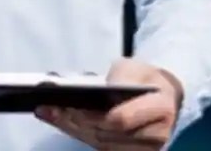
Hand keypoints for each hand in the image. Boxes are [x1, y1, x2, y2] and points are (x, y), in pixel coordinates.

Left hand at [35, 59, 183, 149]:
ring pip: (100, 144)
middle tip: (50, 107)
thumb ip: (119, 77)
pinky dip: (78, 133)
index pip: (122, 119)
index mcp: (161, 108)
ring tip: (49, 112)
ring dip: (72, 129)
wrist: (162, 96)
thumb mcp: (135, 67)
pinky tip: (59, 120)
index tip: (72, 106)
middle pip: (106, 135)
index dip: (94, 115)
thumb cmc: (146, 80)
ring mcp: (144, 149)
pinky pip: (100, 147)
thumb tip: (99, 89)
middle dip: (76, 121)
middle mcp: (156, 135)